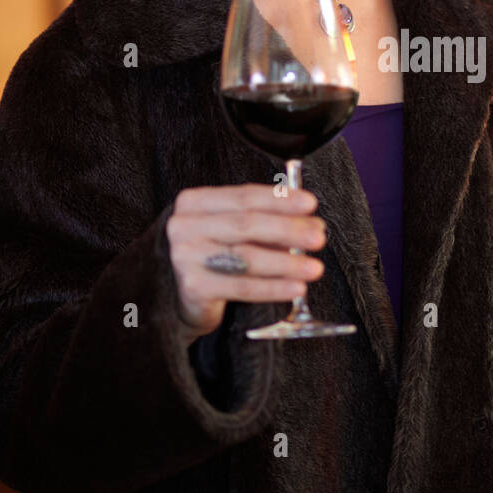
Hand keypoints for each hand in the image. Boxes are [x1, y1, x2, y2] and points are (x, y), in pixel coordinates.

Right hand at [165, 184, 327, 342]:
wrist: (174, 295)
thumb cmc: (210, 255)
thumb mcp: (231, 231)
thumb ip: (265, 223)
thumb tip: (312, 224)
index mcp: (195, 203)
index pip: (244, 197)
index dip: (280, 200)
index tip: (310, 204)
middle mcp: (184, 226)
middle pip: (247, 224)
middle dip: (288, 230)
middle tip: (318, 237)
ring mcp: (185, 257)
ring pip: (246, 257)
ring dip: (286, 262)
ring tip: (314, 267)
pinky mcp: (192, 287)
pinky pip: (242, 286)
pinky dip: (273, 288)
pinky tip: (296, 287)